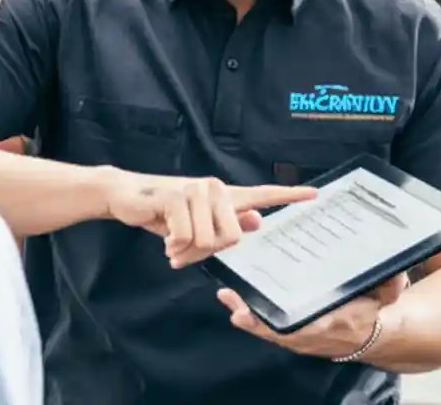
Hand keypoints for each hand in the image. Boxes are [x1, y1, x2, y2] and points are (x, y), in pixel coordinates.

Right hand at [104, 170, 316, 267]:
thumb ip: (227, 225)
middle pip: (231, 237)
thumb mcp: (198, 225)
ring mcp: (196, 190)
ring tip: (173, 243)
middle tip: (186, 249)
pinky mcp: (177, 196)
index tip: (314, 195)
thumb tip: (255, 222)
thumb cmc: (165, 214)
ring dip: (187, 251)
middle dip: (206, 252)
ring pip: (207, 241)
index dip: (288, 197)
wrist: (126, 196)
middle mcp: (215, 188)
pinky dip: (174, 247)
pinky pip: (186, 237)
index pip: (262, 195)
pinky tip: (165, 240)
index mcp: (224, 196)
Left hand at [217, 272, 408, 359]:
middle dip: (257, 320)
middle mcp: (313, 334)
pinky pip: (268, 327)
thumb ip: (391, 286)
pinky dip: (249, 317)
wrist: (370, 335)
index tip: (271, 315)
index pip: (310, 327)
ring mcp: (300, 337)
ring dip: (247, 315)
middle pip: (280, 330)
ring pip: (269, 329)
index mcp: (334, 324)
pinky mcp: (292, 334)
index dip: (290, 325)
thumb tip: (398, 273)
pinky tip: (234, 302)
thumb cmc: (372, 310)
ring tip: (228, 298)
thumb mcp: (386, 298)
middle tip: (237, 306)